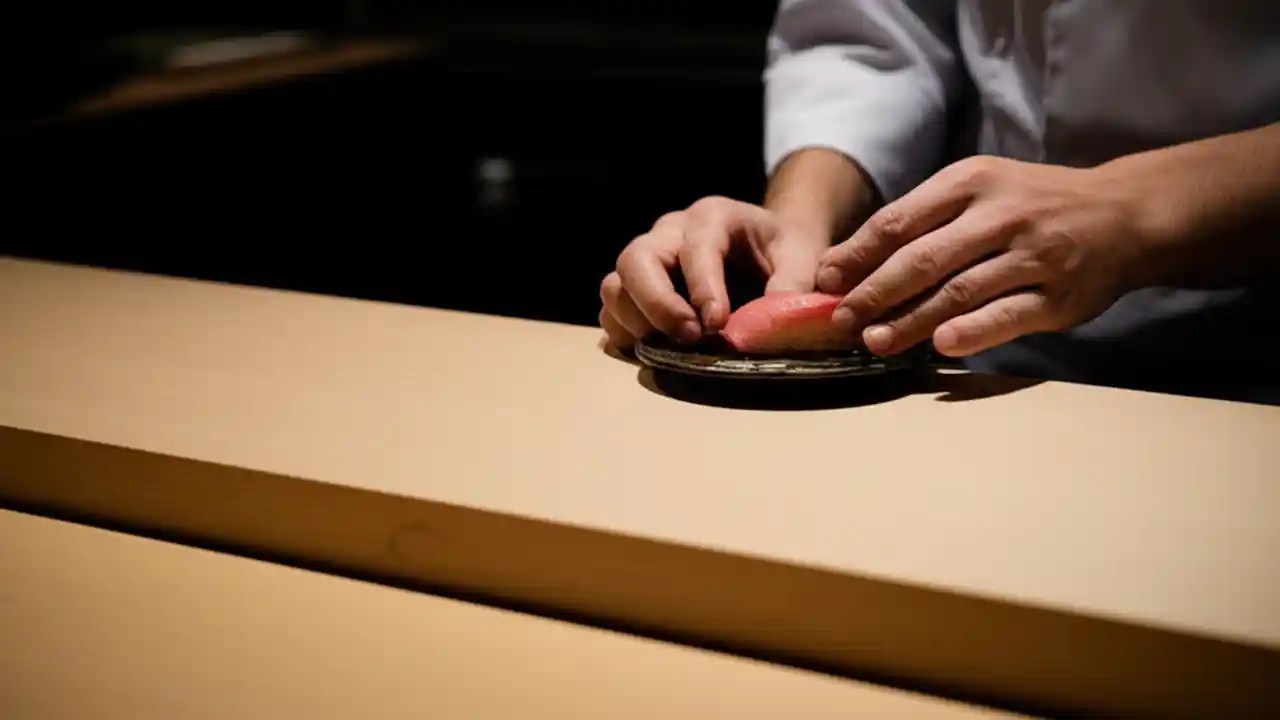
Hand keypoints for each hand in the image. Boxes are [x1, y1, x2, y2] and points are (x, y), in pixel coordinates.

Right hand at [599, 196, 826, 351]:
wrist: (766, 247)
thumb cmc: (781, 250)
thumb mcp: (800, 256)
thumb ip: (793, 283)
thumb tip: (772, 322)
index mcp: (712, 217)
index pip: (695, 248)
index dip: (702, 288)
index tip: (716, 325)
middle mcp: (669, 233)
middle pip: (636, 260)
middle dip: (656, 304)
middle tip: (688, 338)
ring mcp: (647, 260)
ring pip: (615, 286)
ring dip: (634, 323)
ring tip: (669, 349)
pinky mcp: (635, 289)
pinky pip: (612, 311)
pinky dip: (624, 335)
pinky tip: (653, 353)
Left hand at [817, 156, 1143, 356]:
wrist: (1123, 213)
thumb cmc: (1031, 205)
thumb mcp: (978, 191)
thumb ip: (919, 222)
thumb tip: (846, 265)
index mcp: (971, 181)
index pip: (899, 221)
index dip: (857, 255)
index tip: (825, 282)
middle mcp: (1001, 214)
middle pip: (923, 258)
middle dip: (874, 292)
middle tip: (840, 319)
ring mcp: (1033, 255)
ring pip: (959, 292)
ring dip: (911, 320)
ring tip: (874, 341)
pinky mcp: (1058, 296)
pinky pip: (1007, 316)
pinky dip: (972, 332)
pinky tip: (940, 345)